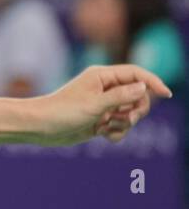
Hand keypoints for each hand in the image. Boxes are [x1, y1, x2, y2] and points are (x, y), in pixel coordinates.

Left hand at [33, 64, 172, 145]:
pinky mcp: (100, 120)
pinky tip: (102, 135)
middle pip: (138, 96)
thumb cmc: (62, 111)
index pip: (136, 73)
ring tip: (106, 126)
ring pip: (131, 114)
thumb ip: (121, 96)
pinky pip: (121, 127)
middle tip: (124, 118)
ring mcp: (103, 105)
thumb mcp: (95, 104)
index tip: (167, 94)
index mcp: (101, 76)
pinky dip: (117, 132)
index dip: (153, 82)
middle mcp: (104, 88)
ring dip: (125, 123)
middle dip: (136, 110)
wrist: (41, 128)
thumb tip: (143, 86)